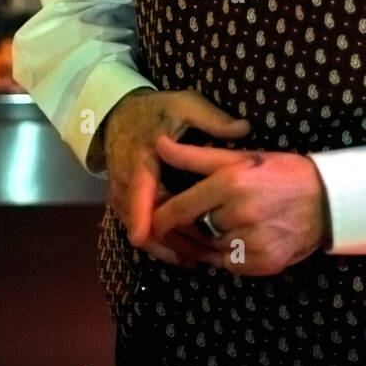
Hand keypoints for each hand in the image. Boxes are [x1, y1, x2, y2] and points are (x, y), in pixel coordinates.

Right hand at [102, 88, 251, 268]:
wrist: (120, 114)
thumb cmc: (157, 111)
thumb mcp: (185, 106)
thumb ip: (213, 119)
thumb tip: (244, 129)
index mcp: (140, 161)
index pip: (138, 197)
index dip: (144, 220)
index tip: (153, 241)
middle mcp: (125, 183)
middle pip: (140, 224)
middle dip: (169, 243)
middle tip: (204, 257)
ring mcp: (121, 195)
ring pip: (139, 231)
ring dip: (165, 246)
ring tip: (199, 260)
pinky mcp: (122, 203)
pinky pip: (138, 228)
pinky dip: (159, 241)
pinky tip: (184, 252)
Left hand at [150, 135, 329, 276]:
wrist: (327, 199)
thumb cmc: (280, 171)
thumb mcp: (239, 156)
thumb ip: (195, 155)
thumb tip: (158, 143)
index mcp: (231, 182)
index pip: (180, 208)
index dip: (160, 217)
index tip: (149, 218)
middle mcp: (240, 214)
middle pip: (192, 231)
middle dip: (179, 229)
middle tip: (170, 223)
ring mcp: (253, 242)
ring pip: (208, 250)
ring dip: (199, 243)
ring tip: (197, 230)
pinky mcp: (263, 264)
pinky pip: (228, 264)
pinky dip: (222, 254)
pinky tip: (224, 240)